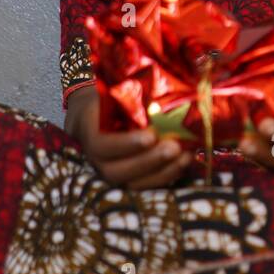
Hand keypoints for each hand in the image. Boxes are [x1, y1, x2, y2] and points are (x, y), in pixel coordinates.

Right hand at [72, 90, 191, 188]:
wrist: (99, 112)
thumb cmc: (110, 97)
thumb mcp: (112, 90)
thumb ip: (127, 93)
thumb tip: (159, 88)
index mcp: (88, 132)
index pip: (100, 145)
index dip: (125, 144)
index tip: (151, 136)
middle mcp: (94, 158)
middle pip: (116, 171)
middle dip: (149, 162)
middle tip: (175, 148)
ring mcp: (110, 171)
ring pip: (132, 183)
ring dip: (162, 172)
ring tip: (185, 157)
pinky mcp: (127, 178)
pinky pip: (144, 185)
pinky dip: (166, 176)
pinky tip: (184, 163)